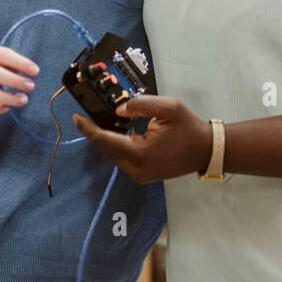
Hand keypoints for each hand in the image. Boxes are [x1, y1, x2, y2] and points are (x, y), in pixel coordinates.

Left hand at [71, 95, 211, 185]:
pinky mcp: (142, 176)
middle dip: (97, 132)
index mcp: (139, 153)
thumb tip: (119, 109)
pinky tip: (122, 132)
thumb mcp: (168, 107)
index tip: (76, 117)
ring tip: (108, 121)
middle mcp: (135, 168)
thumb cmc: (188, 128)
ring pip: (113, 155)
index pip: (104, 140)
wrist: (205, 151)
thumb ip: (141, 104)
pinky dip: (119, 146)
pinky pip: (123, 159)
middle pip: (106, 149)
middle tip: (91, 115)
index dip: (88, 128)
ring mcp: (138, 175)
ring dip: (109, 139)